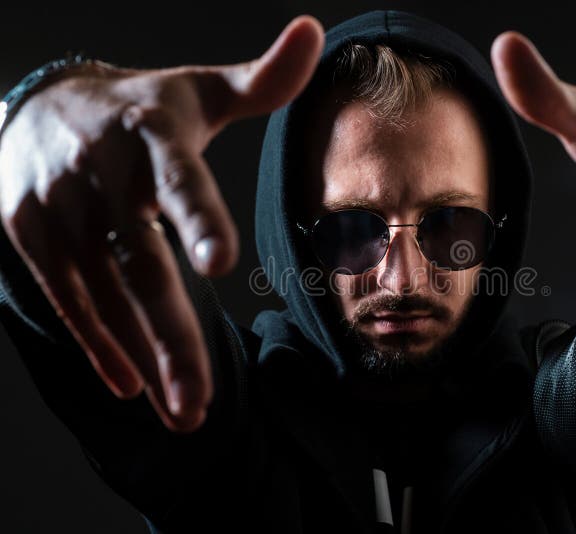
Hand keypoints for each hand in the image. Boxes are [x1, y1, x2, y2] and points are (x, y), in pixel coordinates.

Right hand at [0, 16, 323, 431]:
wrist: (39, 106)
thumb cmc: (143, 109)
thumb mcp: (199, 90)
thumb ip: (261, 79)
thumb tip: (316, 33)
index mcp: (151, 135)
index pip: (178, 178)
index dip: (197, 216)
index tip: (219, 263)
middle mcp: (101, 174)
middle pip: (140, 263)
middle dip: (172, 335)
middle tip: (201, 400)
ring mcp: (58, 209)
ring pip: (106, 295)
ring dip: (143, 357)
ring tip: (181, 411)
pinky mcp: (30, 237)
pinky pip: (69, 299)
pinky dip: (100, 344)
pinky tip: (131, 386)